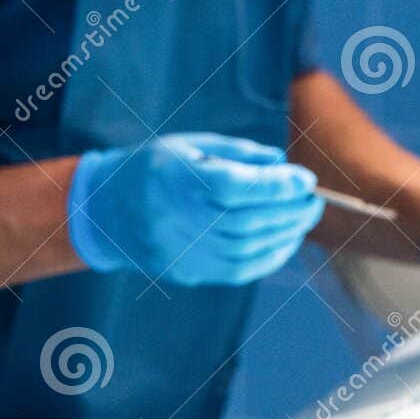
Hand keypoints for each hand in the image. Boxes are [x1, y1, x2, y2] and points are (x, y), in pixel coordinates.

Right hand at [67, 133, 323, 285]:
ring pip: (247, 248)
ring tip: (304, 218)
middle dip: (289, 211)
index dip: (276, 185)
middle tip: (314, 201)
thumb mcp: (191, 147)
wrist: (105, 211)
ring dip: (285, 234)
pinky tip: (286, 240)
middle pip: (247, 221)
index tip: (305, 180)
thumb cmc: (155, 169)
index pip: (235, 187)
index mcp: (175, 180)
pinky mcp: (188, 271)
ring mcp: (181, 250)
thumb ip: (238, 155)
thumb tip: (282, 166)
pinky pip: (239, 269)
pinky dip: (270, 256)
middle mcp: (177, 218)